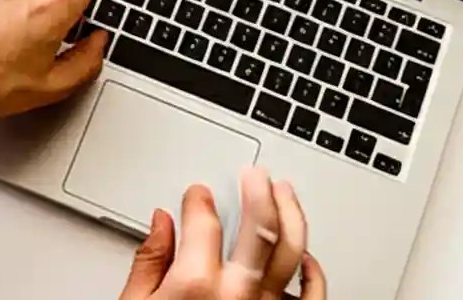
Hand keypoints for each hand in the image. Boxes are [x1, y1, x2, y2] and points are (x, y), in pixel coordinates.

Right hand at [119, 169, 325, 299]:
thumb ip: (149, 264)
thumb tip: (162, 224)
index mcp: (194, 286)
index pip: (203, 221)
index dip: (200, 200)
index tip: (198, 194)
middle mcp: (236, 296)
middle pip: (259, 225)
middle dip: (258, 190)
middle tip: (254, 174)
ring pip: (293, 251)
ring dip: (291, 214)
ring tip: (285, 192)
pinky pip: (311, 299)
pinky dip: (314, 273)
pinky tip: (308, 255)